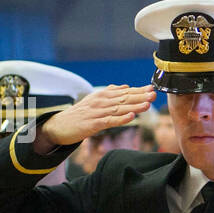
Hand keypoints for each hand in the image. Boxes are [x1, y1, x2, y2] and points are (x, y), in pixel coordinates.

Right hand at [38, 85, 155, 149]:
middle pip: (124, 98)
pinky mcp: (94, 124)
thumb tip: (125, 86)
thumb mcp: (95, 100)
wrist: (59, 125)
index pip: (124, 92)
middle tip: (154, 94)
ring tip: (147, 104)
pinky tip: (131, 116)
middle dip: (140, 96)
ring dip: (134, 106)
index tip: (152, 88)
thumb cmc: (80, 114)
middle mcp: (101, 101)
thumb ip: (110, 93)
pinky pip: (110, 121)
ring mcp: (98, 112)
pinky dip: (121, 119)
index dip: (139, 90)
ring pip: (119, 108)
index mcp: (103, 95)